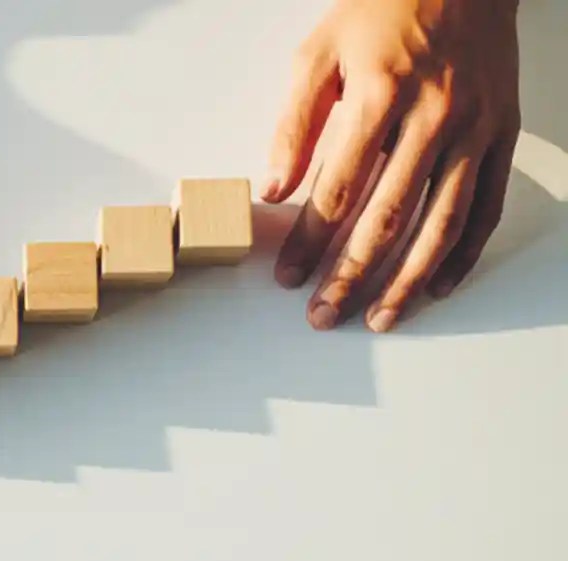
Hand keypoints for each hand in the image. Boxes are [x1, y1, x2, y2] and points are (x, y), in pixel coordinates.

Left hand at [262, 0, 520, 331]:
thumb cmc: (380, 11)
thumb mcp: (318, 54)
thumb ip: (293, 124)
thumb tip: (272, 188)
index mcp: (380, 95)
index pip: (337, 189)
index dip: (308, 241)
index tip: (287, 276)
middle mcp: (434, 117)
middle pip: (388, 217)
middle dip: (351, 274)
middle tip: (323, 314)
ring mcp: (475, 128)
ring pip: (441, 223)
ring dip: (406, 279)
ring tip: (378, 317)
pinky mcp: (502, 135)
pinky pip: (486, 207)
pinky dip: (463, 253)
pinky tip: (435, 286)